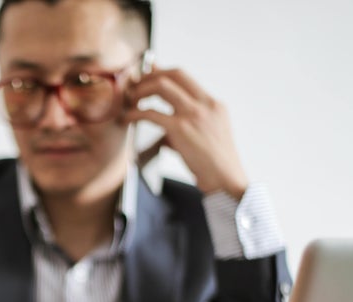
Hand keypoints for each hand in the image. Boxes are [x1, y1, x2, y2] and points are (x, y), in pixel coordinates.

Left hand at [123, 67, 247, 198]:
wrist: (225, 179)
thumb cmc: (214, 164)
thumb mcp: (207, 136)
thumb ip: (187, 125)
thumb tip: (164, 125)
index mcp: (213, 104)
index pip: (185, 77)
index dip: (163, 72)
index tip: (148, 74)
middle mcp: (205, 104)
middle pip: (174, 74)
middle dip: (150, 76)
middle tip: (135, 85)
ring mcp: (193, 114)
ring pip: (162, 86)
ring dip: (141, 90)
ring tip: (130, 100)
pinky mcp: (180, 129)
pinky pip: (151, 113)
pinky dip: (134, 113)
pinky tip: (127, 118)